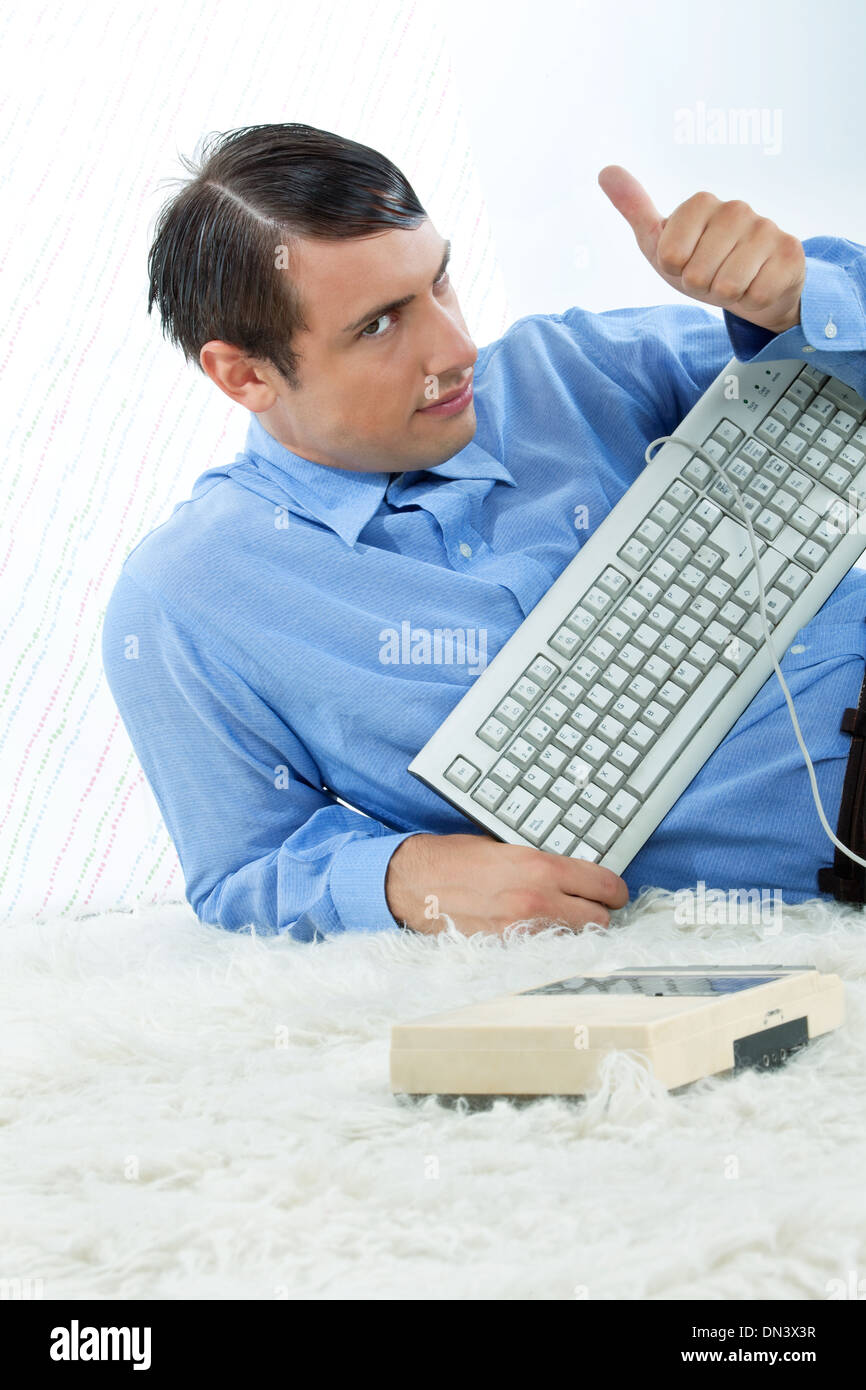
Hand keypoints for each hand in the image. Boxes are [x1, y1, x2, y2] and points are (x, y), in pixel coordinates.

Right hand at [385, 832, 628, 935]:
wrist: (415, 883)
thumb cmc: (457, 859)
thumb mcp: (507, 846)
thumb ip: (544, 862)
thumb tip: (575, 874)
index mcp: (541, 868)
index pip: (604, 885)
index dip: (614, 890)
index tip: (612, 893)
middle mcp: (537, 901)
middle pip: (600, 920)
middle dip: (598, 913)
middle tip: (588, 907)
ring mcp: (523, 931)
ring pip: (576, 941)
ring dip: (574, 933)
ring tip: (560, 921)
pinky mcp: (507, 951)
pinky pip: (546, 953)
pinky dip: (547, 946)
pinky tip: (536, 935)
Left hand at [598, 165, 804, 335]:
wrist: (750, 286)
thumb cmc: (701, 264)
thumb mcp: (661, 242)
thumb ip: (635, 209)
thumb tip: (605, 170)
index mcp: (702, 202)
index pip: (670, 256)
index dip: (674, 269)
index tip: (686, 261)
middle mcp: (736, 208)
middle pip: (697, 274)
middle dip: (701, 286)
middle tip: (712, 275)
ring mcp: (767, 228)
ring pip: (727, 286)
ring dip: (727, 295)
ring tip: (734, 280)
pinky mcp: (791, 253)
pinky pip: (756, 295)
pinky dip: (752, 300)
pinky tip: (757, 284)